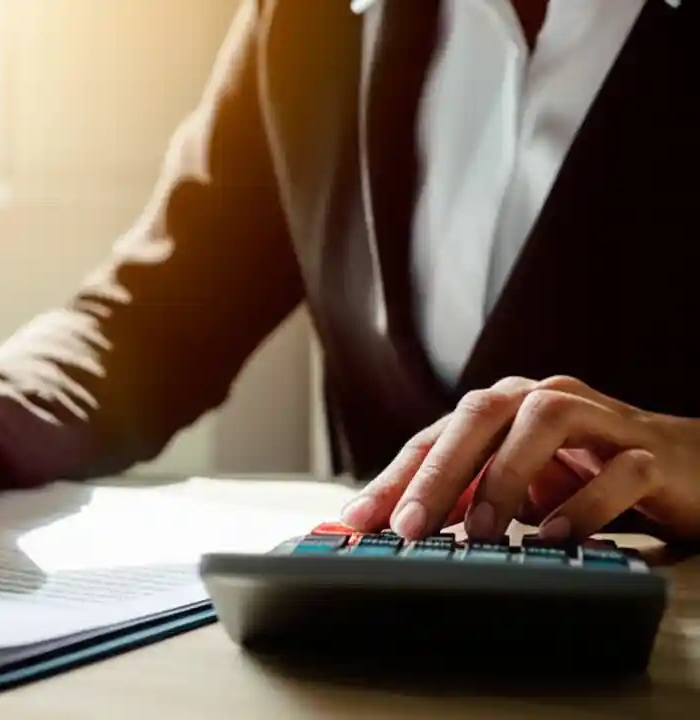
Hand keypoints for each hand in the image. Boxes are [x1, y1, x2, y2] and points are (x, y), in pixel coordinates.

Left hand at [339, 375, 699, 542]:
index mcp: (503, 408)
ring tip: (483, 532)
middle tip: (410, 526)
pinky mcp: (651, 453)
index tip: (358, 520)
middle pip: (480, 416)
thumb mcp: (515, 489)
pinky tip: (557, 538)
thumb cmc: (585, 475)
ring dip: (508, 476)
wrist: (685, 470)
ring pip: (545, 423)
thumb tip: (390, 529)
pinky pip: (619, 469)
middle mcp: (544, 400)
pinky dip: (586, 502)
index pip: (436, 436)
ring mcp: (600, 421)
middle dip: (439, 471)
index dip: (394, 476)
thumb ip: (462, 499)